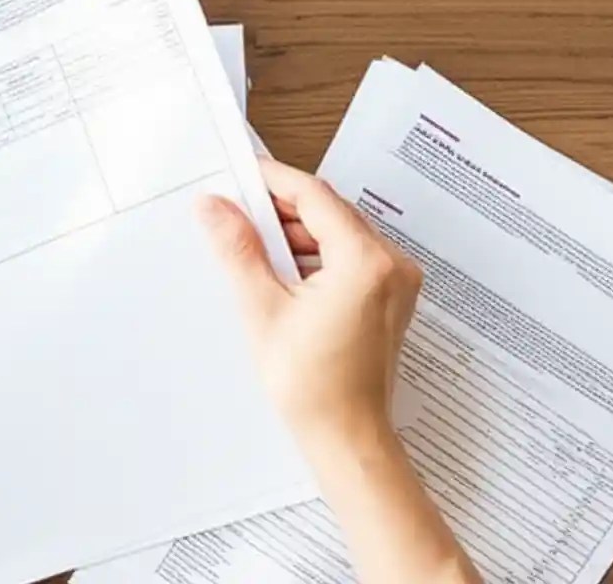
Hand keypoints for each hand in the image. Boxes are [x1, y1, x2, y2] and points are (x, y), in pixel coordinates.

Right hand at [196, 158, 421, 444]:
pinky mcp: (391, 299)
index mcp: (365, 261)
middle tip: (237, 214)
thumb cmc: (313, 386)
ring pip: (341, 234)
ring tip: (255, 250)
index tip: (242, 175)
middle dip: (283, 209)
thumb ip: (239, 249)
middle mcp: (392, 265)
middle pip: (331, 212)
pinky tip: (284, 274)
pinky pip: (352, 258)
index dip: (274, 180)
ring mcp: (397, 282)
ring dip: (299, 234)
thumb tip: (216, 207)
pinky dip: (318, 256)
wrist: (346, 437)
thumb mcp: (262, 308)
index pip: (315, 196)